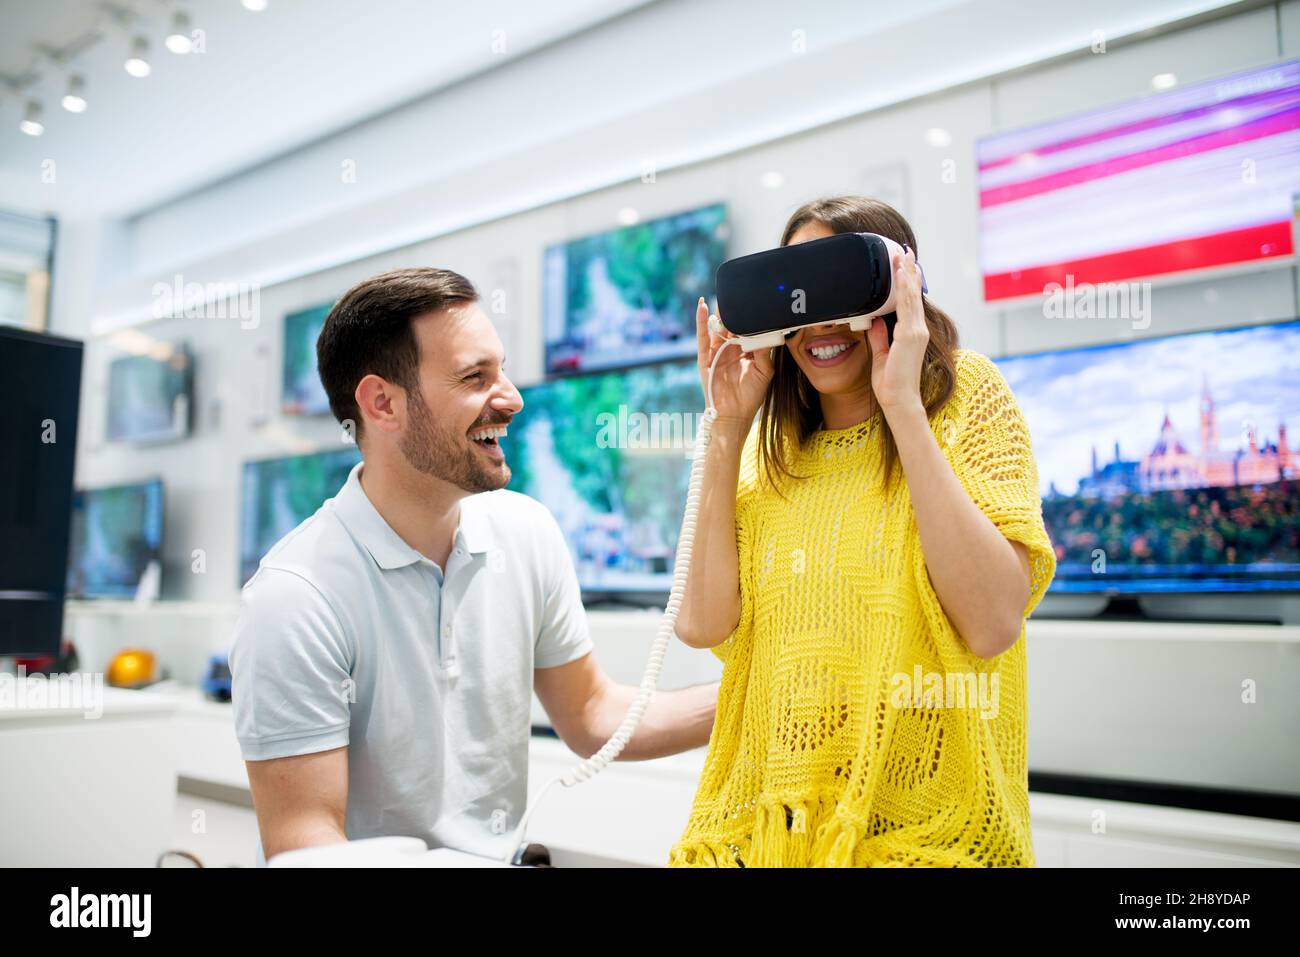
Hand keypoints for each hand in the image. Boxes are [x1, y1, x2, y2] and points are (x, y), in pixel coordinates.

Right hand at [694, 297, 773, 425]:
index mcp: (746, 351)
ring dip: (719, 312)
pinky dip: (701, 322)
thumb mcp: (765, 372)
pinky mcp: (704, 358)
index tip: (755, 301)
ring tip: (722, 295)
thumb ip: (765, 353)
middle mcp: (730, 349)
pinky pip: (702, 337)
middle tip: (740, 294)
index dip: (750, 316)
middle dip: (735, 311)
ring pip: (717, 328)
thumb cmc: (751, 396)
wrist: (735, 415)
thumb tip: (767, 335)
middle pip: (732, 324)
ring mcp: (716, 352)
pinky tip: (702, 307)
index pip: (747, 328)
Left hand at [865, 245, 926, 416]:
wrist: (898, 399)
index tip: (904, 266)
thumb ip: (879, 337)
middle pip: (913, 294)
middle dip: (909, 272)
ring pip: (911, 296)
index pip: (909, 302)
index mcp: (911, 333)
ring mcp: (916, 331)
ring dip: (907, 274)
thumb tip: (875, 321)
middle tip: (905, 251)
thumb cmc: (890, 383)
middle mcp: (917, 329)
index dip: (907, 282)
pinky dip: (904, 289)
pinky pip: (906, 306)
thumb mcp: (880, 354)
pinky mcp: (911, 335)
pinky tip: (901, 275)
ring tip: (904, 256)